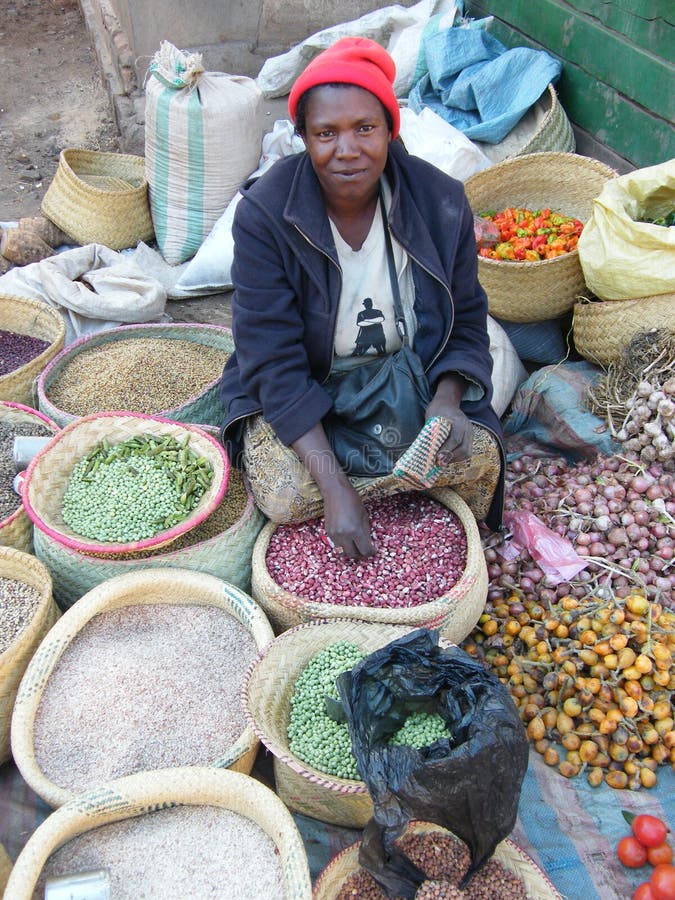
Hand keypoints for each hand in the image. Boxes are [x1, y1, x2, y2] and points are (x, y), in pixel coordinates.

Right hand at [291, 422, 374, 558]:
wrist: (335, 491)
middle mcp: (344, 536)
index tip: (373, 550)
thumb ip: (366, 532)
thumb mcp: (364, 516)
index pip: (365, 550)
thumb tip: (369, 544)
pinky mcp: (328, 533)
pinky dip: (344, 546)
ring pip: (343, 553)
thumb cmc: (353, 500)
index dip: (371, 552)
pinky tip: (349, 540)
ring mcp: (334, 535)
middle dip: (361, 555)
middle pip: (353, 555)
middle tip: (366, 551)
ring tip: (357, 547)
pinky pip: (337, 546)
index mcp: (355, 531)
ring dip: (351, 552)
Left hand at [426, 375, 472, 465]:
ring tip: (441, 462)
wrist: (447, 404)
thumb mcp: (431, 418)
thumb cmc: (437, 411)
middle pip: (464, 448)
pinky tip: (447, 458)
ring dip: (454, 459)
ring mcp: (470, 433)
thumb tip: (427, 452)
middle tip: (438, 463)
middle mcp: (467, 427)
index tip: (437, 458)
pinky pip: (466, 452)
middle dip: (451, 458)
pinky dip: (457, 458)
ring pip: (467, 452)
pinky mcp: (469, 439)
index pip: (456, 438)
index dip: (447, 450)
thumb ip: (432, 433)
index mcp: (458, 420)